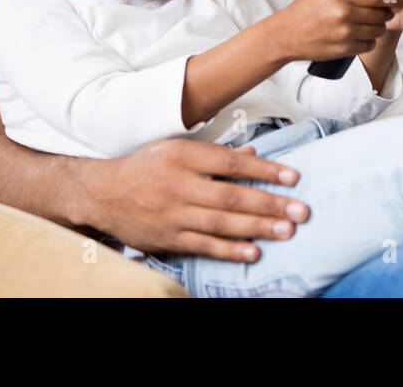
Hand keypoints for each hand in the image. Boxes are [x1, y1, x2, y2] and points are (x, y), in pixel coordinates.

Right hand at [83, 137, 308, 261]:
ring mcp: (173, 213)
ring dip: (257, 228)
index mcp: (182, 156)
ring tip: (287, 231)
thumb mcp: (175, 150)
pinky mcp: (167, 237)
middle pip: (231, 196)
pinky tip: (253, 252)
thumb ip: (214, 155)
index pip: (231, 163)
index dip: (264, 171)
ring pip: (221, 223)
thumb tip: (253, 155)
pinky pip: (203, 245)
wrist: (101, 193)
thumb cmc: (144, 168)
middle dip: (269, 204)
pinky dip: (229, 250)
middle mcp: (178, 184)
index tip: (292, 178)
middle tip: (301, 211)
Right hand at [269, 0, 402, 62]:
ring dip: (379, 26)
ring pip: (378, 30)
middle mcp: (344, 14)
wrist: (286, 34)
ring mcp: (345, 34)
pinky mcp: (344, 50)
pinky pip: (369, 45)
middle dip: (387, 12)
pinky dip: (369, 41)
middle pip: (381, 14)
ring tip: (371, 22)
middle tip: (384, 10)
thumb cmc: (304, 9)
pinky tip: (362, 35)